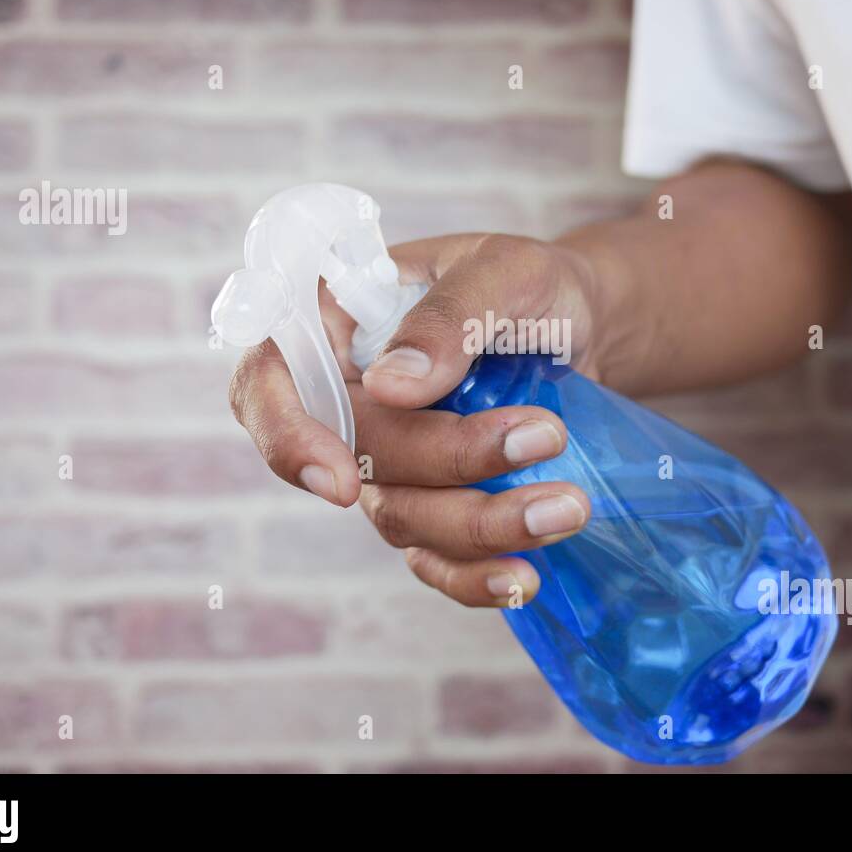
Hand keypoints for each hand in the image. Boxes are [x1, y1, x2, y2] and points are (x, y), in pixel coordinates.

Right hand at [229, 233, 602, 606]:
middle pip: (357, 459)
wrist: (584, 328)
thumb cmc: (530, 286)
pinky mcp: (433, 508)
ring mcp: (388, 464)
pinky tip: (525, 580)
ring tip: (567, 505)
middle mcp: (347, 401)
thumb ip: (449, 316)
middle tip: (546, 437)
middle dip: (450, 462)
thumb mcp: (504, 271)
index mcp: (334, 327)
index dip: (287, 439)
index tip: (342, 481)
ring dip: (483, 522)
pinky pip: (434, 560)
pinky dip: (475, 578)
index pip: (268, 384)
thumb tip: (391, 385)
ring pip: (402, 517)